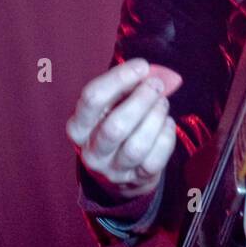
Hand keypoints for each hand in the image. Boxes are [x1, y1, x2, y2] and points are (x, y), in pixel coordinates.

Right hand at [66, 60, 181, 201]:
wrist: (120, 169)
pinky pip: (154, 160)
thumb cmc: (115, 123)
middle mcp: (91, 151)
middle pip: (116, 126)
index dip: (119, 78)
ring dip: (155, 118)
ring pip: (136, 146)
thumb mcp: (110, 105)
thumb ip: (125, 87)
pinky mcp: (135, 180)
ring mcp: (113, 169)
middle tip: (157, 85)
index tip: (142, 66)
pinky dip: (166, 137)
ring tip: (162, 103)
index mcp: (78, 126)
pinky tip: (167, 124)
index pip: (92, 99)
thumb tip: (151, 72)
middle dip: (142, 100)